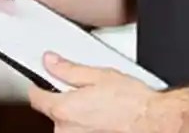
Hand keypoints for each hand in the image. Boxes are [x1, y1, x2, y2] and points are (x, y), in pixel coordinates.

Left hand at [28, 53, 177, 132]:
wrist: (152, 121)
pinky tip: (103, 117)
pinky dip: (88, 126)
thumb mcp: (98, 75)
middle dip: (65, 101)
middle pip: (54, 111)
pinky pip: (80, 132)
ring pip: (68, 124)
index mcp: (63, 109)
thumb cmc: (131, 102)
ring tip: (100, 105)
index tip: (45, 81)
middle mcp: (65, 130)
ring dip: (78, 115)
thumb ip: (68, 69)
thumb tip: (51, 62)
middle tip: (86, 92)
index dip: (41, 85)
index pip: (36, 97)